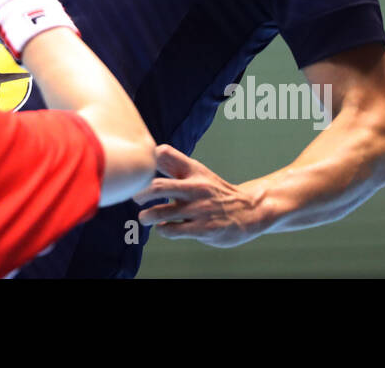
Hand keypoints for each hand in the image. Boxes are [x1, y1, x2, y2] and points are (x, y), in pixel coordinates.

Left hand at [132, 145, 268, 247]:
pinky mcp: (203, 229)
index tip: (137, 168)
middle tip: (135, 198)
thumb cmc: (215, 191)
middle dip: (140, 194)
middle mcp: (195, 187)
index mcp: (193, 170)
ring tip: (144, 218)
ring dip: (147, 216)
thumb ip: (175, 166)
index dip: (148, 158)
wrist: (249, 211)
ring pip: (161, 212)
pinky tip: (163, 228)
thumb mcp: (198, 173)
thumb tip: (151, 153)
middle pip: (158, 186)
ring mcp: (199, 209)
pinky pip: (173, 230)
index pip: (166, 154)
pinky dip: (163, 229)